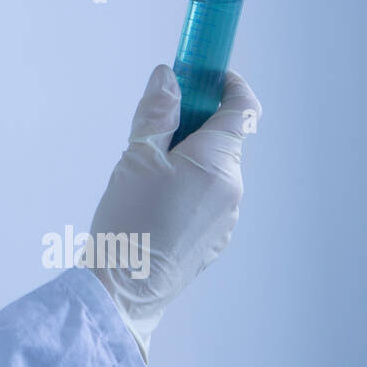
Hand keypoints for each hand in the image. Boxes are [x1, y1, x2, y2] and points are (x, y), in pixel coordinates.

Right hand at [83, 64, 260, 361]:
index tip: (204, 74)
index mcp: (218, 163)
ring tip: (144, 176)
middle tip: (153, 128)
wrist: (124, 292)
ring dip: (188, 159)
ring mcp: (227, 219)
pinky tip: (152, 204)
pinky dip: (187, 188)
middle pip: (224, 139)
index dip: (228, 84)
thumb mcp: (135, 158)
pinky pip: (207, 199)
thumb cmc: (128, 222)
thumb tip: (169, 77)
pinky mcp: (214, 241)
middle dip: (194, 124)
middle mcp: (233, 189)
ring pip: (213, 171)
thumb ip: (156, 113)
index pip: (243, 108)